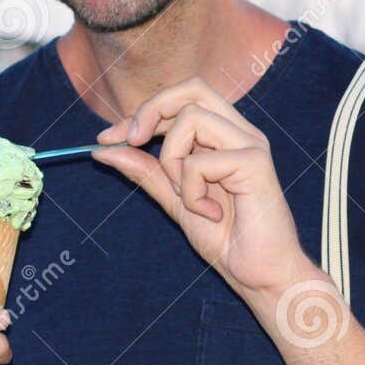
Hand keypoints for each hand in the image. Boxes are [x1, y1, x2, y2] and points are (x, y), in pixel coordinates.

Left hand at [91, 76, 311, 296]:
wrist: (260, 275)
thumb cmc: (228, 240)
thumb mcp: (175, 200)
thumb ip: (146, 172)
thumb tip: (105, 149)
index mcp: (227, 136)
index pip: (184, 98)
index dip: (144, 111)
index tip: (109, 139)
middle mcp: (242, 133)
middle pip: (192, 89)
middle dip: (151, 110)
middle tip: (131, 140)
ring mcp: (251, 144)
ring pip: (190, 119)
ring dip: (173, 161)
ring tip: (191, 198)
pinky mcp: (255, 163)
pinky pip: (199, 162)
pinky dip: (192, 193)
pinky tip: (212, 214)